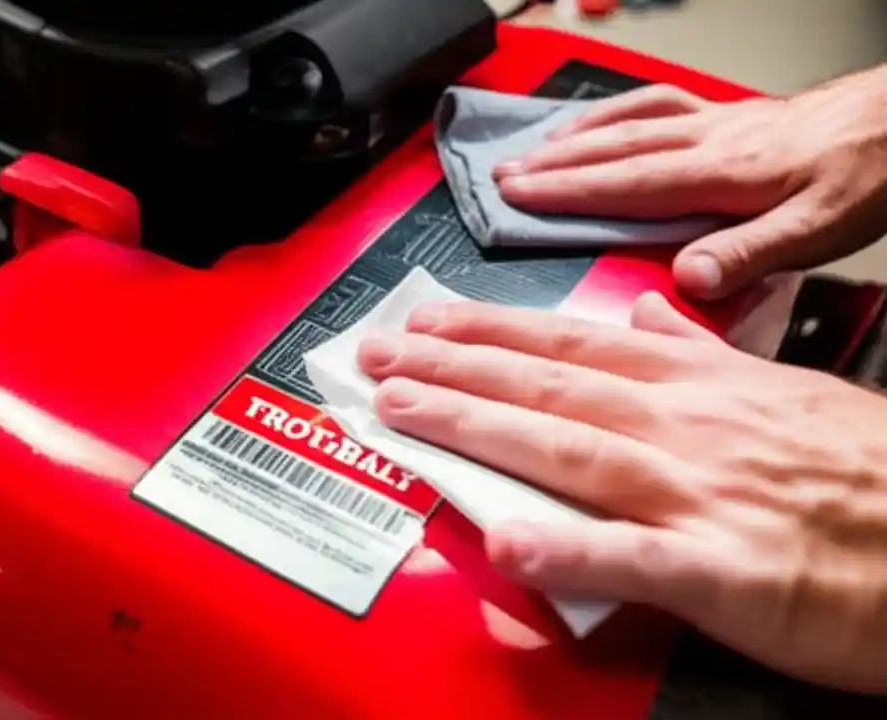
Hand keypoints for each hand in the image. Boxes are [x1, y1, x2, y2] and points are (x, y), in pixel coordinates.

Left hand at [358, 295, 886, 692]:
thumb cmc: (868, 476)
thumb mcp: (782, 389)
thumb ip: (699, 351)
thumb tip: (638, 313)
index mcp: (700, 386)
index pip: (571, 347)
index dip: (488, 332)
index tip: (426, 321)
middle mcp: (687, 428)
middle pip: (549, 388)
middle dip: (453, 368)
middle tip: (378, 357)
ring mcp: (701, 495)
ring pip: (569, 452)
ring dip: (479, 429)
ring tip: (404, 414)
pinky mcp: (724, 570)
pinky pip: (631, 561)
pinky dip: (566, 549)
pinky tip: (504, 543)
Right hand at [492, 75, 886, 299]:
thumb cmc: (872, 172)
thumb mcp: (821, 229)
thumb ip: (752, 253)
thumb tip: (688, 279)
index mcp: (723, 174)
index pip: (625, 183)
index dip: (565, 192)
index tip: (515, 197)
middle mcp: (711, 140)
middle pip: (615, 149)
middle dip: (552, 164)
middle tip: (501, 176)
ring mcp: (719, 121)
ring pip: (630, 123)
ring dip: (575, 137)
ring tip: (533, 150)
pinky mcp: (734, 114)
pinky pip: (658, 104)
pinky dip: (618, 112)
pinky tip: (604, 119)